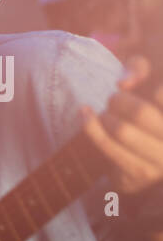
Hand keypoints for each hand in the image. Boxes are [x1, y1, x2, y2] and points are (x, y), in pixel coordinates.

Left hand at [81, 59, 162, 196]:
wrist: (145, 161)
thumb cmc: (149, 112)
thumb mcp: (150, 82)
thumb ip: (140, 68)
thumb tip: (123, 82)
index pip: (160, 96)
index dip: (155, 92)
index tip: (148, 90)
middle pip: (141, 114)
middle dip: (120, 102)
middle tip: (114, 100)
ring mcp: (161, 163)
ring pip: (122, 131)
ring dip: (105, 116)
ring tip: (105, 112)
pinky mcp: (139, 173)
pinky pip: (105, 145)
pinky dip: (89, 125)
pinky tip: (84, 112)